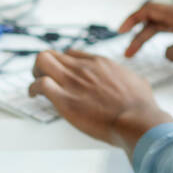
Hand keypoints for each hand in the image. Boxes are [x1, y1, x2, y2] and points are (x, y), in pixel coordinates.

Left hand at [28, 49, 172, 151]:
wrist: (136, 119)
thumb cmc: (140, 105)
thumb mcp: (138, 82)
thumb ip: (130, 79)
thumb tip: (136, 82)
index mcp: (99, 63)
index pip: (72, 53)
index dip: (65, 63)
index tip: (63, 74)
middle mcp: (83, 67)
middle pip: (53, 54)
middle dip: (45, 65)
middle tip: (44, 78)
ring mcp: (72, 81)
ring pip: (42, 61)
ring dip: (36, 73)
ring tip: (37, 85)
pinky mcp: (64, 99)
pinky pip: (39, 85)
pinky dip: (33, 89)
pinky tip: (34, 95)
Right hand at [119, 0, 172, 77]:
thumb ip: (169, 52)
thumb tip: (169, 52)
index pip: (148, 10)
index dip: (131, 20)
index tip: (120, 31)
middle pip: (155, 18)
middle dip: (139, 34)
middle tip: (128, 52)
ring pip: (166, 25)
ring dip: (151, 38)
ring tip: (141, 53)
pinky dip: (167, 39)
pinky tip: (166, 52)